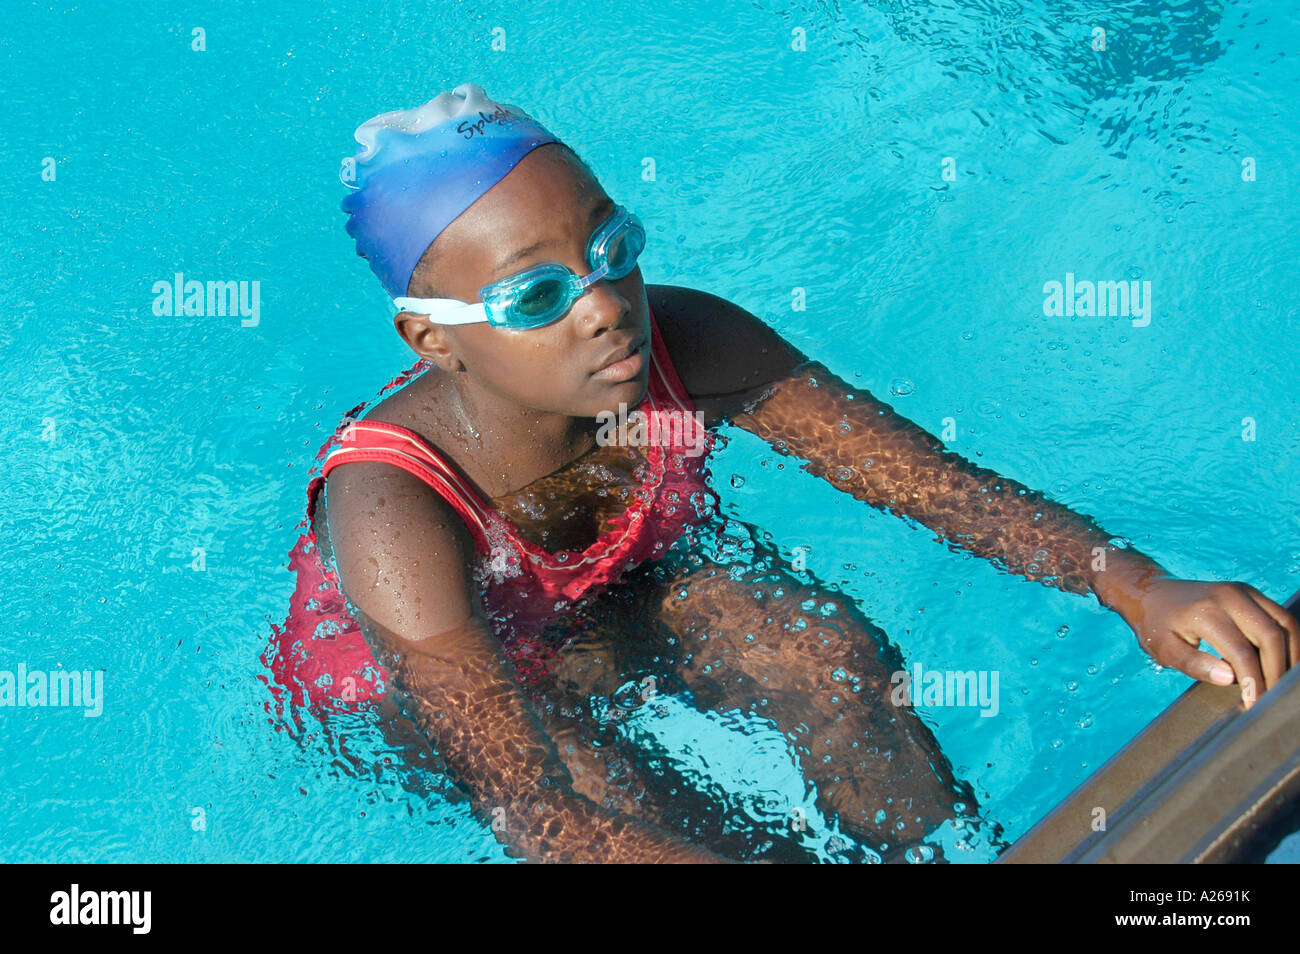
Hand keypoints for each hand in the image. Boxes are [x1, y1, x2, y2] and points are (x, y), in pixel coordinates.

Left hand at [1122, 577, 1298, 707]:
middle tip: (1273, 698)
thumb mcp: (1164, 649)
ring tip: (1282, 684)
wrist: (1153, 593)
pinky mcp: (1251, 593)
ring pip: (1285, 624)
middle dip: (1277, 671)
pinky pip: (1281, 617)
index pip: (1242, 652)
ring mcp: (1243, 591)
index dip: (1253, 681)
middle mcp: (1230, 597)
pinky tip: (1283, 663)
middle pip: (1271, 637)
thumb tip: (1229, 678)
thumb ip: (1194, 664)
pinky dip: (1289, 641)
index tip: (1255, 705)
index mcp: (1206, 612)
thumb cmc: (1157, 625)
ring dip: (1290, 656)